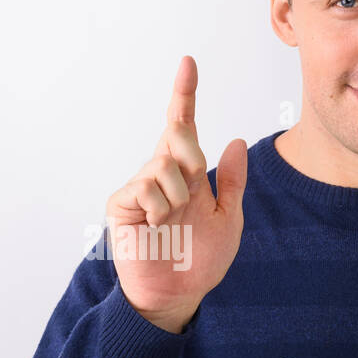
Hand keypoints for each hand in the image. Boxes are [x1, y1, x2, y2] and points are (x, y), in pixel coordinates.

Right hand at [103, 55, 247, 332]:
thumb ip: (232, 181)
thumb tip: (235, 141)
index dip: (185, 94)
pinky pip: (145, 189)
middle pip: (177, 135)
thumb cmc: (199, 259)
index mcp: (187, 173)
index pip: (184, 126)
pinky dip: (157, 208)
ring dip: (177, 196)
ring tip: (170, 221)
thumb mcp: (228, 219)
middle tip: (191, 194)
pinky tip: (155, 226)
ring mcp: (139, 187)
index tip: (188, 63)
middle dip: (191, 157)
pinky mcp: (121, 204)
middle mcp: (161, 173)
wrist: (175, 295)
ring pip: (164, 166)